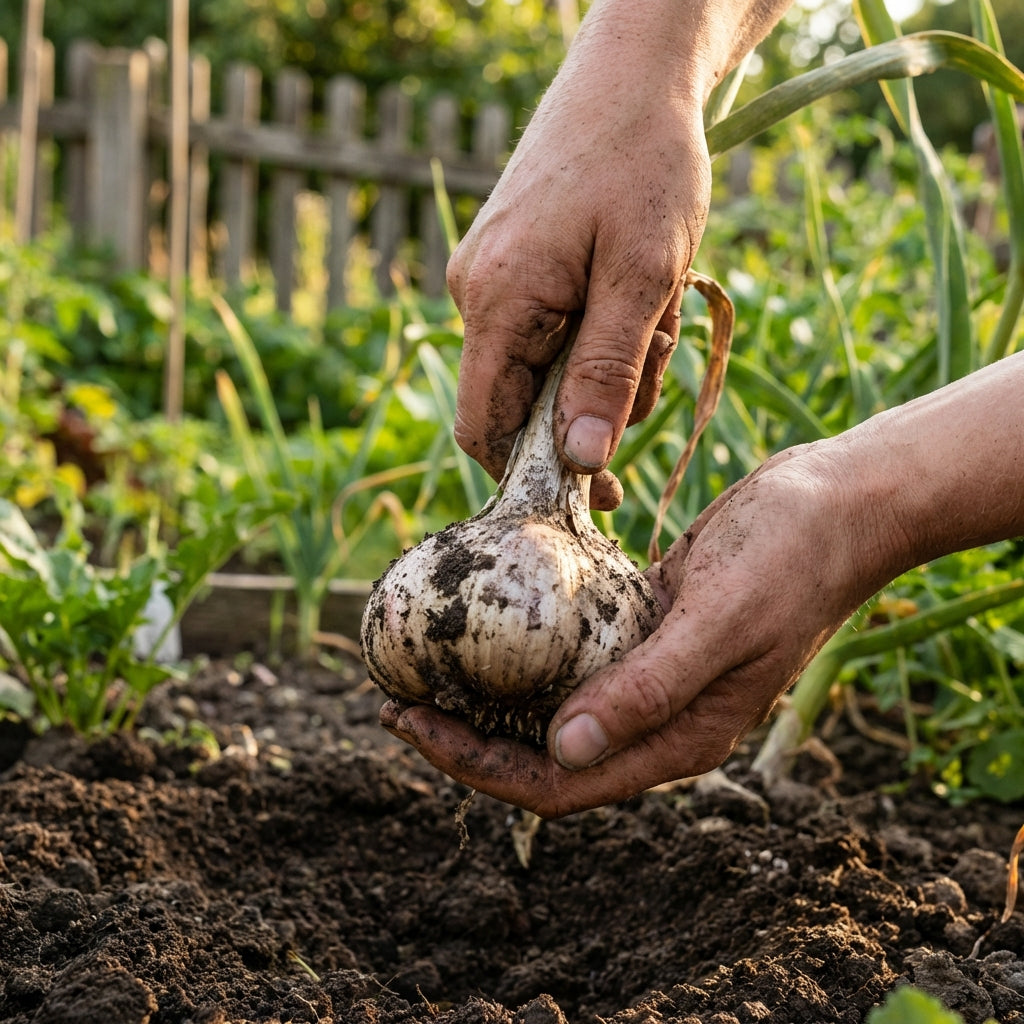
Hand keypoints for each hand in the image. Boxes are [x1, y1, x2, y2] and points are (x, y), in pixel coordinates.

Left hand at [380, 442, 897, 816]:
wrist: (835, 504)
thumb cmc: (789, 560)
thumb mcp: (720, 622)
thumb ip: (650, 690)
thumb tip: (564, 752)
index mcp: (677, 739)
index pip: (559, 783)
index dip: (477, 766)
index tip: (410, 724)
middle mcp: (656, 718)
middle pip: (541, 752)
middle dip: (465, 735)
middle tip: (396, 697)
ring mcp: (648, 674)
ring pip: (548, 702)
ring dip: (486, 692)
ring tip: (422, 663)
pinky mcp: (641, 628)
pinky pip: (569, 652)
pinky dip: (522, 646)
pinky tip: (482, 620)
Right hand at [447, 3, 712, 509]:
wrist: (633, 76)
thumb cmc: (643, 163)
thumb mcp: (641, 277)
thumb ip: (608, 373)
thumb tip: (583, 462)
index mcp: (496, 302)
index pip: (483, 428)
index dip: (534, 472)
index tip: (602, 488)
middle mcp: (478, 294)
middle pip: (521, 402)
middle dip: (592, 402)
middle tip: (653, 359)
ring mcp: (493, 278)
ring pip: (544, 367)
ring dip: (607, 361)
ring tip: (654, 308)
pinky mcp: (516, 267)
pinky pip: (552, 330)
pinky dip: (600, 329)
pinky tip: (637, 291)